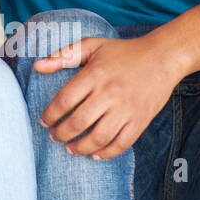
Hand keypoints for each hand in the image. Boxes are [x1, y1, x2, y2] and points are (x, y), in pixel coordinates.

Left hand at [34, 34, 183, 159]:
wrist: (162, 57)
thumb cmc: (123, 51)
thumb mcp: (92, 45)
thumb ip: (63, 55)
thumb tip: (37, 66)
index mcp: (94, 75)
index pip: (64, 100)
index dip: (50, 115)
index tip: (44, 121)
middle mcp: (109, 93)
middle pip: (78, 122)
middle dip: (61, 133)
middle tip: (54, 137)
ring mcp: (126, 109)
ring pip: (99, 137)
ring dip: (80, 147)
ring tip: (70, 148)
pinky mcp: (140, 120)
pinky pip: (122, 143)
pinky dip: (107, 153)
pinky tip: (95, 154)